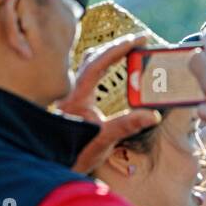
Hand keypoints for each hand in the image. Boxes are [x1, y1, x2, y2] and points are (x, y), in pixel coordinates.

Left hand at [59, 33, 161, 175]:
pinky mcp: (73, 99)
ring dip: (108, 53)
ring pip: (88, 63)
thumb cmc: (75, 154)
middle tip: (139, 41)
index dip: (119, 49)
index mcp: (77, 96)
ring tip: (128, 49)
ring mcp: (71, 94)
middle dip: (117, 46)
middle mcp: (71, 90)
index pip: (98, 63)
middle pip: (93, 57)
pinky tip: (111, 67)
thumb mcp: (103, 141)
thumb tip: (152, 115)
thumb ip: (127, 126)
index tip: (138, 40)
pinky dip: (102, 64)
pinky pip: (87, 73)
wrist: (53, 165)